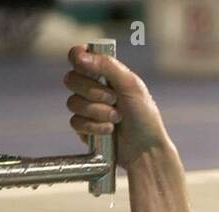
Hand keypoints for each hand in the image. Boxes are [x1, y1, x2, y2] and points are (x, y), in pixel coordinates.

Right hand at [64, 45, 171, 169]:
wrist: (147, 148)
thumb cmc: (144, 115)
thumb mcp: (131, 86)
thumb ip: (108, 66)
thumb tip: (80, 55)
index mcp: (104, 73)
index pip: (78, 56)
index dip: (78, 57)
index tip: (85, 64)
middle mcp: (92, 89)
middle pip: (71, 79)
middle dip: (93, 91)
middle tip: (114, 99)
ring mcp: (86, 109)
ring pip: (72, 103)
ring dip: (98, 111)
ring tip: (118, 118)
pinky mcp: (84, 128)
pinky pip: (75, 122)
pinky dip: (95, 126)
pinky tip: (110, 130)